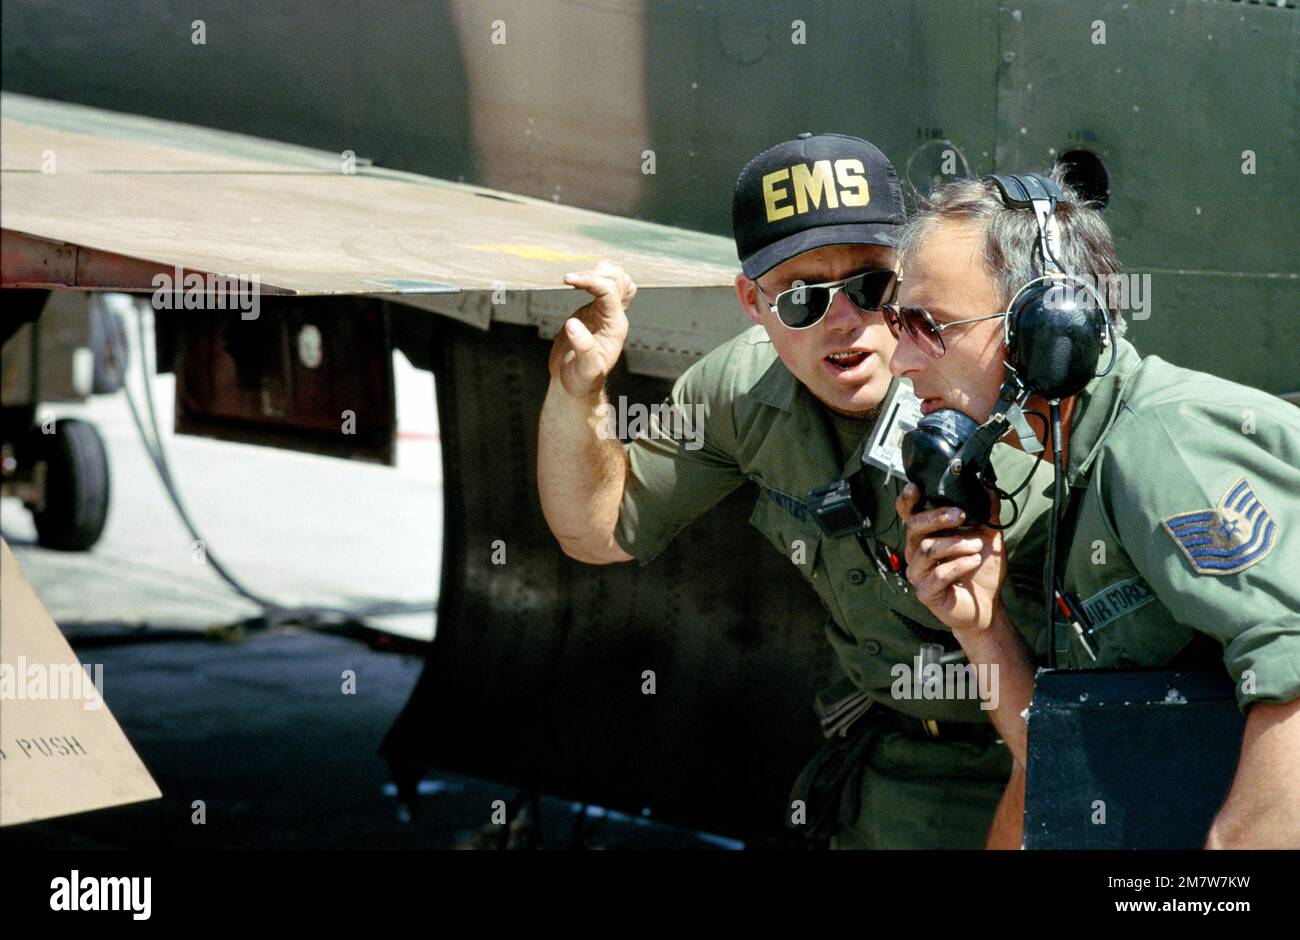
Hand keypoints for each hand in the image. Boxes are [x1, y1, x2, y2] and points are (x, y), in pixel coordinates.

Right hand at [549, 261, 634, 398]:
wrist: (576, 385)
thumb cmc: (581, 381)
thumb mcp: (583, 371)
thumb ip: (582, 348)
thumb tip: (573, 325)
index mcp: (615, 326)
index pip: (609, 292)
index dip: (590, 281)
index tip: (568, 279)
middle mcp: (614, 316)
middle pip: (618, 279)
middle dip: (594, 273)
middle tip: (570, 279)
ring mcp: (606, 312)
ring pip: (618, 279)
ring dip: (600, 270)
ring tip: (577, 276)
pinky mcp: (595, 311)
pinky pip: (608, 286)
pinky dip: (598, 276)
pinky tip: (582, 279)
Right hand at [896, 483, 1007, 634]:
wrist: (988, 605)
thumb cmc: (982, 570)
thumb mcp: (989, 536)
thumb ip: (987, 513)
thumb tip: (988, 487)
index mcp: (926, 536)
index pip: (908, 515)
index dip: (907, 501)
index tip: (916, 488)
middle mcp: (916, 552)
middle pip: (914, 527)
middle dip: (937, 518)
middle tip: (961, 515)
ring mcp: (918, 573)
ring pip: (927, 549)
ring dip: (956, 544)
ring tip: (977, 546)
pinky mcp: (925, 592)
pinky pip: (938, 574)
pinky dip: (960, 565)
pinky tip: (974, 562)